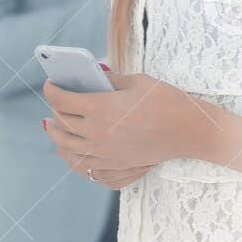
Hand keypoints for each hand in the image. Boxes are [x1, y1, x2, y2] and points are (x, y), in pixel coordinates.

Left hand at [42, 71, 212, 177]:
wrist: (190, 131)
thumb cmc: (165, 101)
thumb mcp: (135, 81)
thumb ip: (107, 80)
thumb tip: (91, 76)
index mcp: (99, 108)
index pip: (61, 100)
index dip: (51, 90)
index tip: (50, 84)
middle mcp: (97, 133)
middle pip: (61, 125)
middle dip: (54, 112)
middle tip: (54, 104)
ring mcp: (105, 153)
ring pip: (67, 148)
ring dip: (57, 136)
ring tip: (55, 127)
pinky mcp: (115, 165)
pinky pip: (83, 165)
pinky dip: (72, 156)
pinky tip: (70, 150)